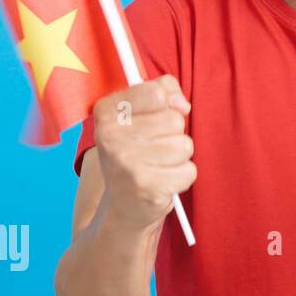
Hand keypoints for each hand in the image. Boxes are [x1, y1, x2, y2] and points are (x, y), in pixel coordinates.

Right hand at [92, 75, 196, 231]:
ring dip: (179, 158)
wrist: (122, 205)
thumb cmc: (138, 152)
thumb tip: (182, 105)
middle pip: (175, 120)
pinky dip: (182, 178)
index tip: (156, 116)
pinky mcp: (146, 187)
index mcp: (106, 112)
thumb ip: (164, 90)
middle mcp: (110, 136)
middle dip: (174, 135)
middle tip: (154, 149)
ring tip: (158, 166)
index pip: (157, 92)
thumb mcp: (141, 114)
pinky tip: (162, 182)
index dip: (167, 104)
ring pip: (184, 146)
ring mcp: (126, 163)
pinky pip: (189, 171)